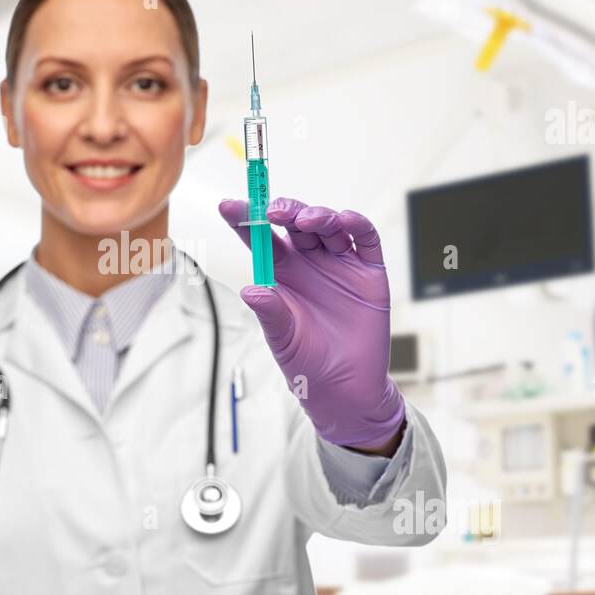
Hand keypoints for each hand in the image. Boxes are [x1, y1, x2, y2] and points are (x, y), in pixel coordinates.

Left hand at [218, 196, 403, 449]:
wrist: (344, 388)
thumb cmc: (306, 362)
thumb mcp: (282, 339)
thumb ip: (270, 313)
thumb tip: (250, 291)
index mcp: (281, 273)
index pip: (260, 239)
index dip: (244, 219)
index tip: (226, 206)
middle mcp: (309, 262)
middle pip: (295, 223)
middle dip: (284, 211)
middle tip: (273, 211)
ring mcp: (339, 263)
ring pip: (328, 225)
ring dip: (317, 215)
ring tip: (305, 220)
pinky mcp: (369, 272)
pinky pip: (364, 239)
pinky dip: (356, 224)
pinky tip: (344, 220)